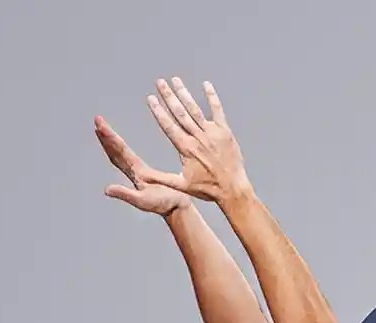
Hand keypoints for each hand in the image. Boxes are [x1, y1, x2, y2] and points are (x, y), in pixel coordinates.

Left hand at [94, 116, 190, 216]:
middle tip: (97, 119)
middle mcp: (134, 171)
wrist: (178, 209)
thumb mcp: (143, 200)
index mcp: (134, 173)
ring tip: (103, 128)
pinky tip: (122, 147)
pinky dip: (124, 149)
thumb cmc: (163, 205)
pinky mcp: (148, 174)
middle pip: (117, 150)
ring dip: (112, 140)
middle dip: (107, 135)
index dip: (109, 140)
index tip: (100, 127)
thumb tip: (107, 190)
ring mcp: (139, 173)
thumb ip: (125, 194)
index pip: (118, 153)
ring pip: (122, 153)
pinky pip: (131, 157)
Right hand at [134, 78, 251, 203]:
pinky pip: (218, 111)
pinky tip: (206, 85)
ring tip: (176, 80)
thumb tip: (143, 176)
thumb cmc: (208, 189)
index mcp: (186, 148)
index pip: (169, 125)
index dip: (158, 111)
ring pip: (195, 109)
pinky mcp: (225, 132)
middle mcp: (198, 138)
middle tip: (160, 82)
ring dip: (185, 94)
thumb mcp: (181, 185)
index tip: (151, 98)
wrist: (233, 189)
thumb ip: (161, 178)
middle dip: (169, 96)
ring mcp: (212, 133)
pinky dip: (212, 97)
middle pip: (180, 113)